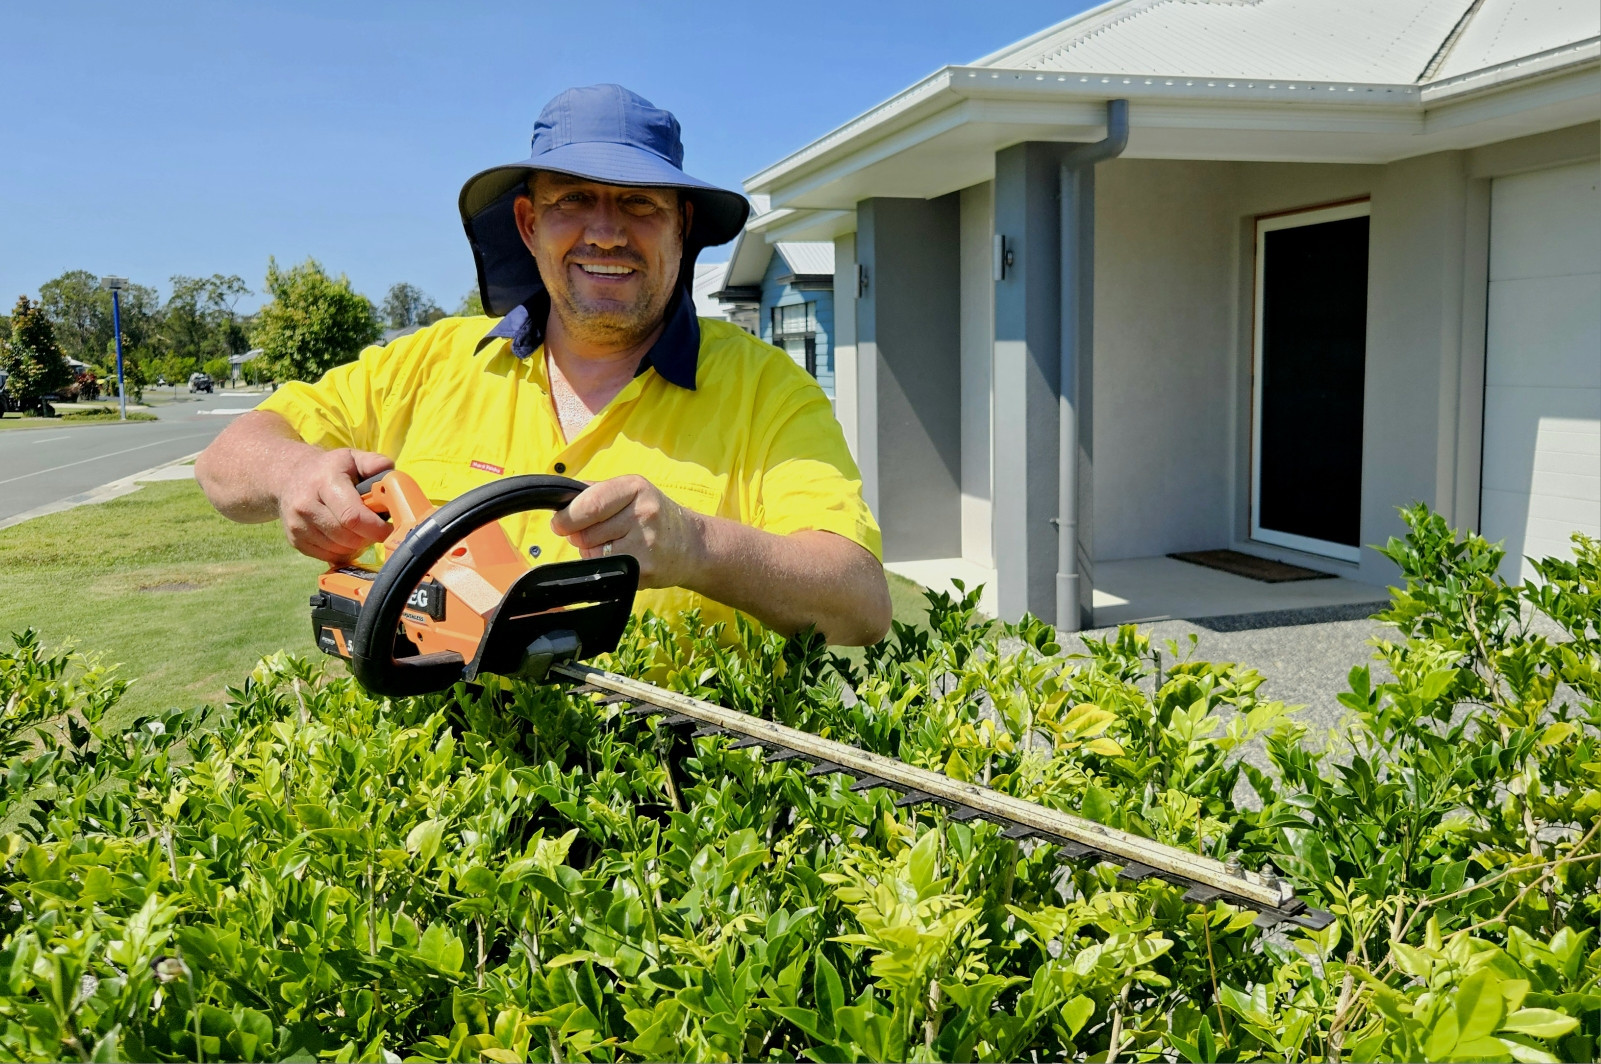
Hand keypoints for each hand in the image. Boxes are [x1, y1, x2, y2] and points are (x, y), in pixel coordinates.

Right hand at [275, 448, 394, 562]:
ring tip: (358, 529)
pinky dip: (342, 551)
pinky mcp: (296, 541)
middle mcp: (306, 505)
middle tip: (374, 528)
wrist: (289, 477)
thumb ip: (375, 463)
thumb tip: (392, 479)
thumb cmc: (329, 469)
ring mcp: (297, 525)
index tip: (390, 529)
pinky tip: (344, 536)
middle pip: (347, 537)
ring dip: (356, 545)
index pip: (352, 516)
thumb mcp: (352, 457)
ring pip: (339, 550)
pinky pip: (328, 557)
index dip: (376, 528)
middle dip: (368, 536)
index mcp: (324, 482)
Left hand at [549, 474, 704, 588]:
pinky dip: (606, 567)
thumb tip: (559, 501)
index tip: (558, 523)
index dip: (567, 517)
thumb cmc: (654, 516)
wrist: (692, 545)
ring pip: (592, 554)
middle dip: (580, 536)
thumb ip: (596, 492)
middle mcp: (643, 513)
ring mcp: (645, 544)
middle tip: (597, 534)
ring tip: (615, 545)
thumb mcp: (632, 491)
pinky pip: (605, 571)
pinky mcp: (643, 571)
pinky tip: (625, 559)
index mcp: (635, 488)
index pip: (589, 503)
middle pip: (586, 532)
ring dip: (593, 553)